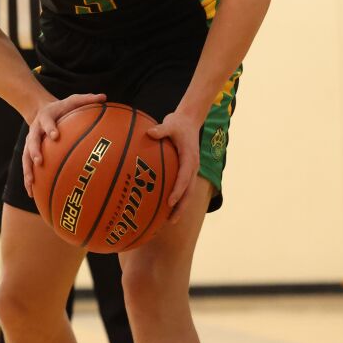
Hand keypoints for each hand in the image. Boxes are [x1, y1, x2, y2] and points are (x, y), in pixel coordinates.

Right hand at [20, 93, 107, 196]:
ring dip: (28, 169)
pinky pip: (27, 167)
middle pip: (32, 141)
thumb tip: (104, 97)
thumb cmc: (62, 108)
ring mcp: (30, 143)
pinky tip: (32, 194)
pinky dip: (28, 180)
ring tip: (31, 182)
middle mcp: (35, 131)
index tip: (55, 135)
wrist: (41, 110)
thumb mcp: (73, 100)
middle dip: (34, 151)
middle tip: (39, 161)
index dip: (50, 128)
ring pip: (25, 157)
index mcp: (45, 118)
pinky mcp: (28, 153)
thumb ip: (87, 99)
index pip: (47, 123)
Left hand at [147, 108, 202, 222]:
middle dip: (181, 207)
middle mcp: (193, 167)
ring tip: (169, 221)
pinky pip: (183, 188)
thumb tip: (149, 132)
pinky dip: (177, 199)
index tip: (170, 202)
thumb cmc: (178, 123)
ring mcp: (191, 171)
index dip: (178, 191)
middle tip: (170, 220)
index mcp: (190, 158)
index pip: (185, 178)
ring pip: (188, 193)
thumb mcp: (170, 124)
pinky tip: (165, 208)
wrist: (190, 121)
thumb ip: (161, 129)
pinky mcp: (187, 171)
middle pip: (189, 192)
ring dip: (180, 207)